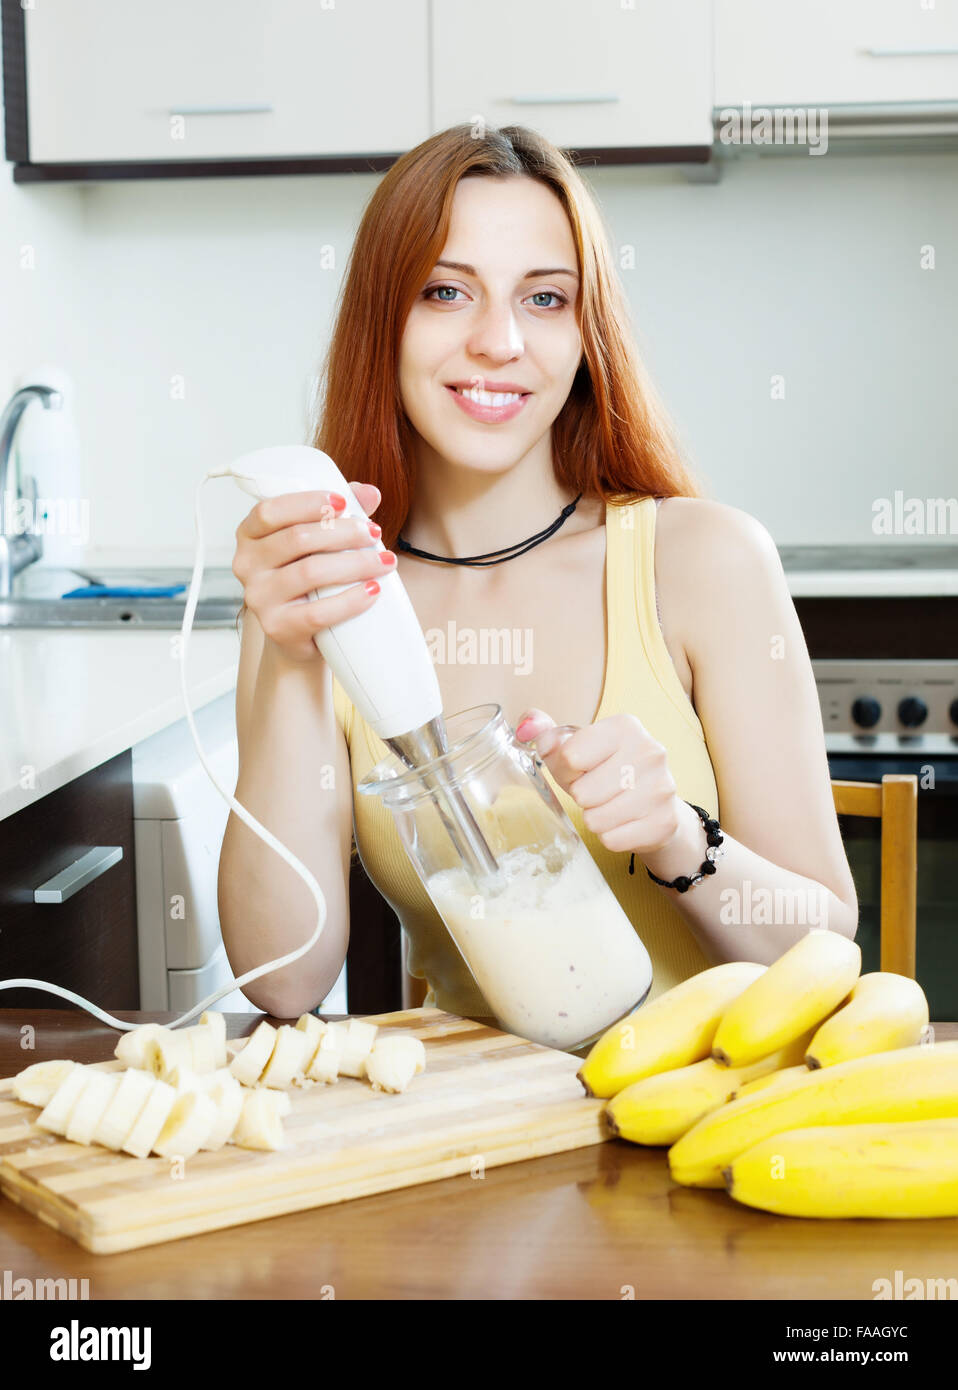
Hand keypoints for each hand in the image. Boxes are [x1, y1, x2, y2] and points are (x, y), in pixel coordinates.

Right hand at [233, 480, 388, 661]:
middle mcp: (246, 564)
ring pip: (310, 572)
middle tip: (374, 533)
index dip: (307, 503)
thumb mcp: (317, 542)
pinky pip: (317, 613)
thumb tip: (369, 493)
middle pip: (297, 539)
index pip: (269, 511)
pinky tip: (373, 590)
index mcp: (250, 535)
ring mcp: (259, 598)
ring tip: (385, 561)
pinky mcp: (278, 627)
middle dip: (343, 532)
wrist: (297, 634)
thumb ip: (338, 513)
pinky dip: (350, 600)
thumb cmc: (307, 578)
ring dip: (355, 564)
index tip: (343, 502)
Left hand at [515, 707, 689, 858]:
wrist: (654, 802)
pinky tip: (623, 822)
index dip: (566, 770)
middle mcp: (650, 753)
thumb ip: (548, 735)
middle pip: (582, 793)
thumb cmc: (608, 771)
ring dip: (594, 818)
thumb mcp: (578, 748)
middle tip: (598, 790)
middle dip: (582, 796)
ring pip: (595, 820)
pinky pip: (612, 840)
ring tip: (610, 805)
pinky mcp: (664, 823)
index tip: (581, 770)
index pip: (569, 757)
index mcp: (625, 726)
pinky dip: (611, 836)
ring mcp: (661, 789)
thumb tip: (526, 727)